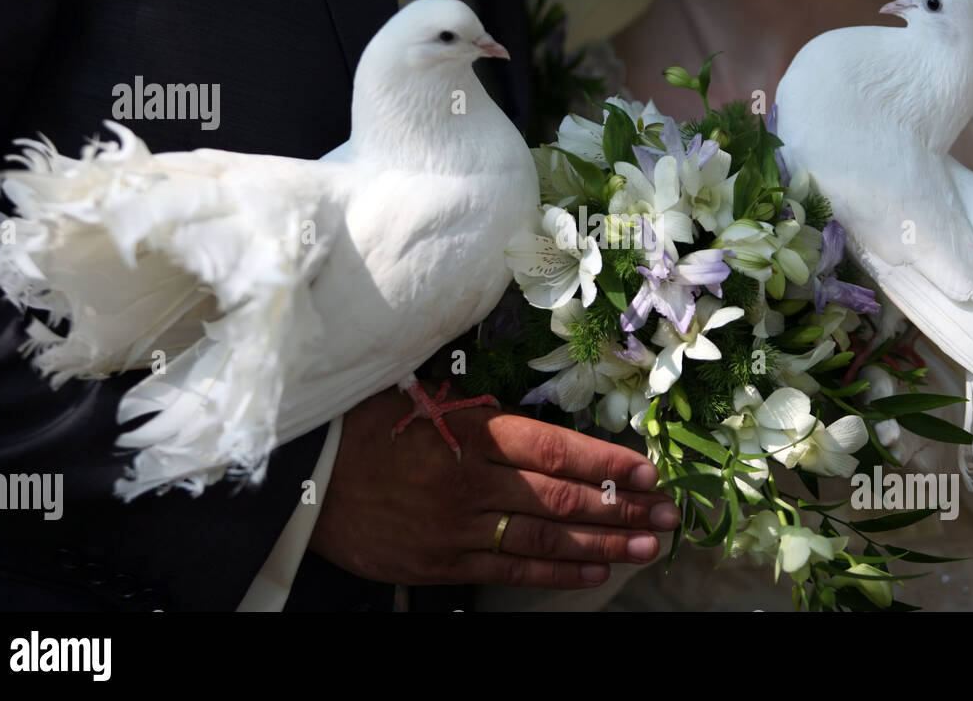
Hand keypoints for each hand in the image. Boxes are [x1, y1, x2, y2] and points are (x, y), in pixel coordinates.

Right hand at [309, 385, 679, 588]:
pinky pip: (511, 570)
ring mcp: (458, 528)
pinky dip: (557, 572)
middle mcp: (472, 482)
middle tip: (667, 514)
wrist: (306, 478)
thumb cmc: (367, 427)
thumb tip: (540, 428)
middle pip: (563, 498)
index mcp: (470, 433)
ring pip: (546, 539)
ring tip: (647, 546)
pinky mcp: (442, 563)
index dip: (607, 462)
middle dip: (622, 507)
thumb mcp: (423, 400)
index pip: (555, 448)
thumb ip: (483, 414)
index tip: (648, 470)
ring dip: (603, 543)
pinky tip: (594, 571)